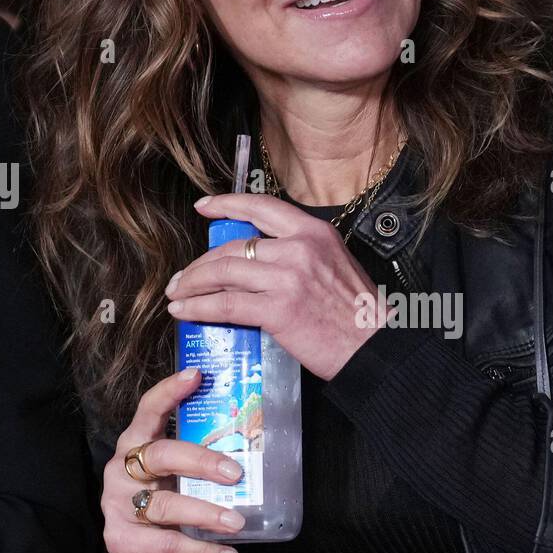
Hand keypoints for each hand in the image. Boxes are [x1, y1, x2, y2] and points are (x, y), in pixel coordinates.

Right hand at [103, 367, 243, 552]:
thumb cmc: (169, 512)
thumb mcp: (180, 480)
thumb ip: (199, 461)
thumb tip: (252, 440)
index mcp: (135, 447)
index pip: (147, 412)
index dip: (169, 393)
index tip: (196, 376)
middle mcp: (121, 472)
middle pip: (159, 456)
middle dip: (200, 460)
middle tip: (235, 473)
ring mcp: (119, 507)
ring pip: (165, 504)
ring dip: (206, 512)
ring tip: (237, 520)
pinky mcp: (124, 541)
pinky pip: (169, 543)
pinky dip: (203, 550)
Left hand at [164, 192, 388, 380]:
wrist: (375, 347)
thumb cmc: (359, 316)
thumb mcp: (335, 266)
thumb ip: (300, 257)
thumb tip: (259, 265)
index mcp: (314, 232)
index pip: (261, 207)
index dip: (226, 204)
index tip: (203, 207)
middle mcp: (298, 247)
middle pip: (233, 245)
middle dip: (200, 263)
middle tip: (183, 276)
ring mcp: (287, 277)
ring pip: (223, 272)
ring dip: (192, 284)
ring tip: (177, 294)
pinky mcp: (278, 309)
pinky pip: (226, 304)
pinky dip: (199, 307)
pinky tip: (185, 311)